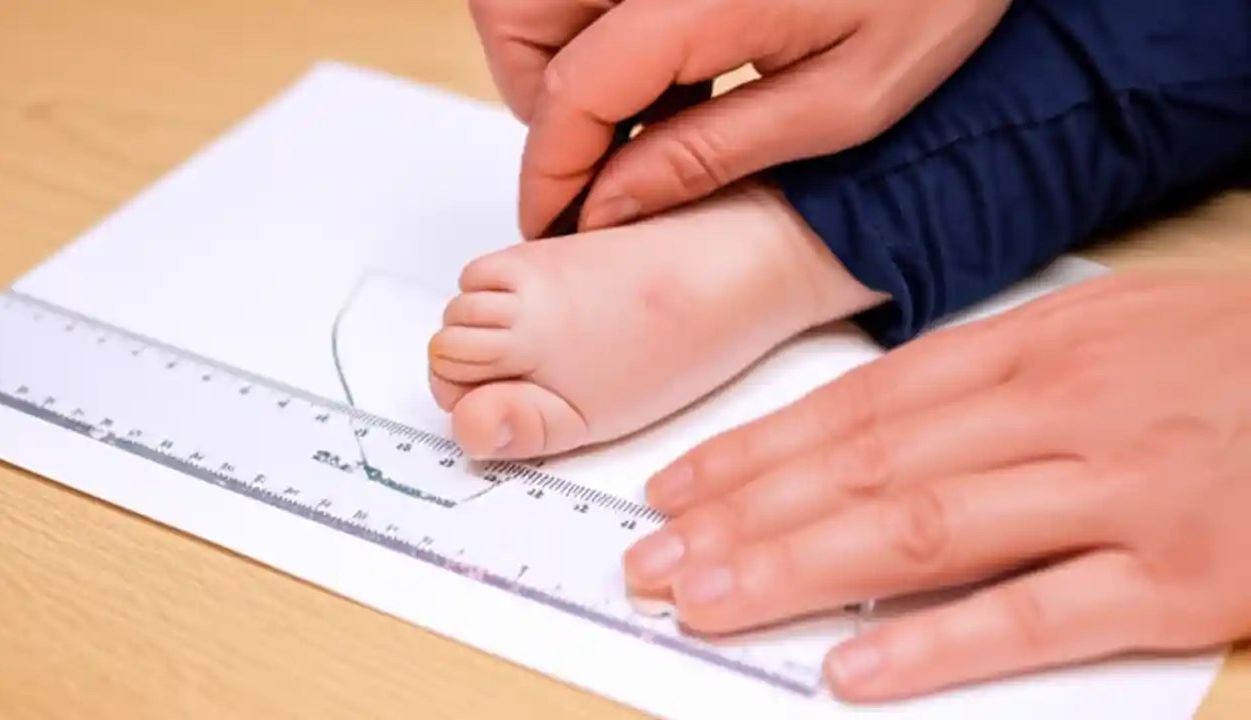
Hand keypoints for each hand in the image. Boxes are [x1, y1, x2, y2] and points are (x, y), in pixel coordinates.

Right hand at [469, 0, 1012, 237]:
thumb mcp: (843, 102)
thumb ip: (712, 153)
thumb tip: (611, 204)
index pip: (572, 90)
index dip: (550, 172)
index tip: (556, 226)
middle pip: (520, 19)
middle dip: (540, 103)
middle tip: (600, 163)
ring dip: (564, 63)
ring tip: (647, 119)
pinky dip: (606, 34)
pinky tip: (679, 75)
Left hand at [622, 271, 1250, 701]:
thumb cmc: (1225, 358)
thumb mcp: (1102, 329)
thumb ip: (988, 375)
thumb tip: (866, 426)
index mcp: (1035, 347)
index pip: (858, 407)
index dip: (756, 452)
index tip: (678, 489)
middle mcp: (1059, 410)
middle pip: (865, 470)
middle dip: (745, 517)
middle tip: (657, 560)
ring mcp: (1119, 492)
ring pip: (922, 532)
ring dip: (799, 569)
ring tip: (709, 601)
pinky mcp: (1181, 577)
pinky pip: (1035, 612)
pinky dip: (937, 642)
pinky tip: (852, 666)